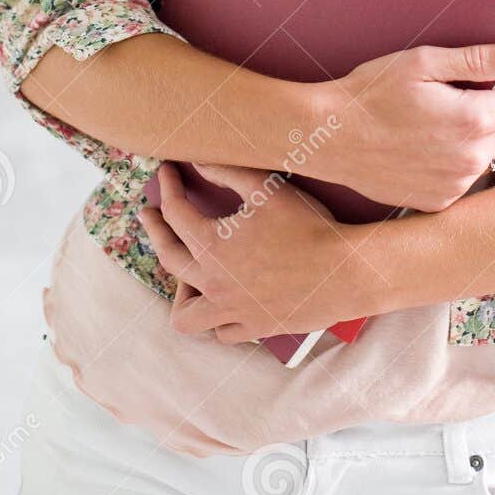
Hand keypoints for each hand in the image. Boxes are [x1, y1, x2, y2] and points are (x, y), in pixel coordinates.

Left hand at [140, 161, 363, 343]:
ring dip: (179, 292)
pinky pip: (220, 332)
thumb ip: (227, 173)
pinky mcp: (253, 327)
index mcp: (211, 246)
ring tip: (184, 274)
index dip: (168, 187)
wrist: (343, 271)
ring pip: (185, 315)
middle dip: (155, 230)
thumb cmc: (307, 225)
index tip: (166, 171)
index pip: (175, 211)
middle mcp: (213, 283)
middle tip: (150, 215)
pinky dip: (216, 317)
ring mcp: (232, 311)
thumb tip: (197, 163)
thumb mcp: (267, 188)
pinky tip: (221, 301)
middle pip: (168, 257)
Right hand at [314, 43, 494, 211]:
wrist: (330, 137)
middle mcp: (470, 159)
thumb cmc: (372, 94)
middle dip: (488, 111)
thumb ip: (477, 59)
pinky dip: (452, 161)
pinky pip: (464, 176)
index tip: (489, 80)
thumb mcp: (422, 62)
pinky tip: (422, 148)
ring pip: (486, 153)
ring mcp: (455, 185)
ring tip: (430, 125)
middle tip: (447, 100)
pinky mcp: (439, 202)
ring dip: (471, 138)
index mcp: (473, 120)